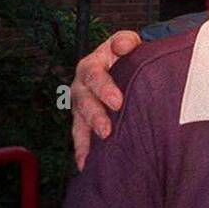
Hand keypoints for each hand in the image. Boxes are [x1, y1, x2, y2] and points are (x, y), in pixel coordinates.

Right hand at [70, 29, 142, 168]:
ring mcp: (82, 105)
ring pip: (79, 121)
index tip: (117, 101)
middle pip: (83, 101)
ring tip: (93, 155)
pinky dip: (83, 151)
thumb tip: (124, 45)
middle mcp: (82, 85)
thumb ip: (127, 42)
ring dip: (86, 138)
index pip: (94, 75)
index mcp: (92, 64)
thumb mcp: (129, 43)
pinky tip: (85, 165)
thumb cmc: (129, 54)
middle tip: (107, 130)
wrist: (126, 65)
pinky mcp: (85, 121)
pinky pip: (80, 136)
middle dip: (95, 117)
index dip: (104, 88)